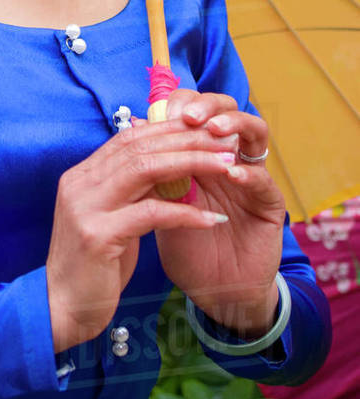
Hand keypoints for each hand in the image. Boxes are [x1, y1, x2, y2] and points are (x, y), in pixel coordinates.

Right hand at [45, 116, 242, 352]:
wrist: (60, 310)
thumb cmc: (92, 268)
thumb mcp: (111, 220)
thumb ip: (131, 192)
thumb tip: (167, 166)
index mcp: (81, 176)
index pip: (129, 137)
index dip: (169, 129)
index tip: (207, 129)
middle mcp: (80, 184)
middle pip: (140, 146)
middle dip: (187, 140)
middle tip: (226, 142)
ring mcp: (85, 208)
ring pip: (145, 169)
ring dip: (191, 164)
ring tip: (227, 167)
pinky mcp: (97, 236)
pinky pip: (150, 214)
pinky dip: (184, 213)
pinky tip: (211, 219)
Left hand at [146, 89, 285, 336]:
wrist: (214, 294)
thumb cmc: (186, 249)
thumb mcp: (161, 207)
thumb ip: (151, 174)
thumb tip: (130, 129)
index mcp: (199, 156)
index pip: (195, 113)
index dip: (180, 104)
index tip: (158, 109)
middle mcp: (227, 159)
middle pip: (225, 111)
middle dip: (207, 105)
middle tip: (188, 115)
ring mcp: (250, 178)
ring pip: (254, 132)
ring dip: (234, 125)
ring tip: (214, 130)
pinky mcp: (269, 205)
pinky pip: (264, 181)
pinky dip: (249, 174)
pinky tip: (232, 175)